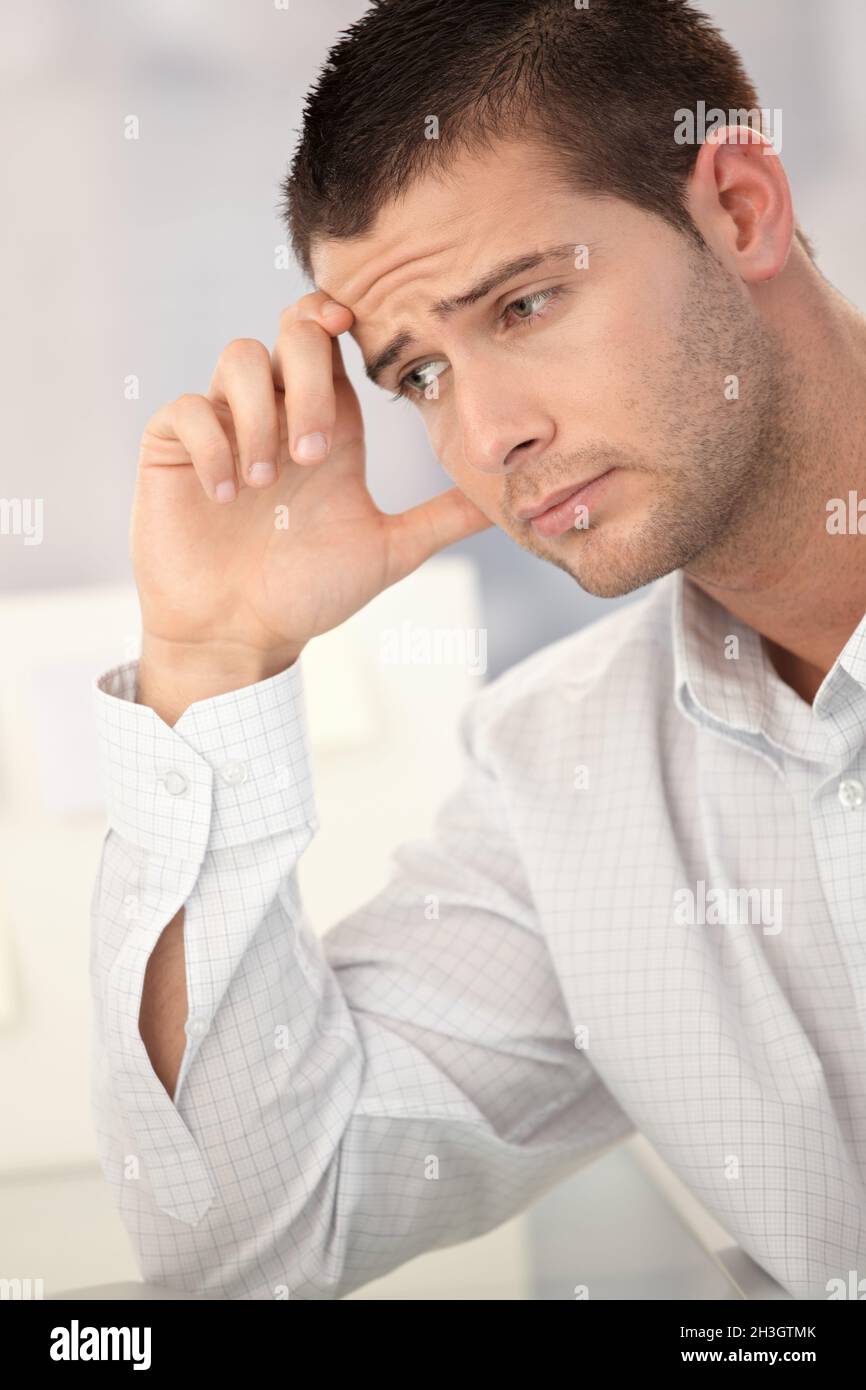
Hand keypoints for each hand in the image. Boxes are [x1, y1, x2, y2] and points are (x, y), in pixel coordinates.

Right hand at [132, 292, 490, 684]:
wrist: (239, 636)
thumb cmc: (307, 594)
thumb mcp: (387, 553)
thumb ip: (441, 519)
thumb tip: (507, 501)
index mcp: (330, 425)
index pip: (333, 341)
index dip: (341, 322)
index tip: (355, 336)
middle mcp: (277, 415)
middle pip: (290, 334)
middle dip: (310, 381)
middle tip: (315, 455)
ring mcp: (224, 427)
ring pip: (238, 358)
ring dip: (260, 413)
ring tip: (267, 483)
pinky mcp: (174, 451)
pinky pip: (186, 410)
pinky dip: (211, 445)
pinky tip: (228, 495)